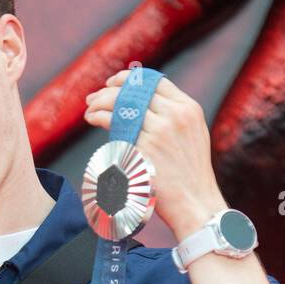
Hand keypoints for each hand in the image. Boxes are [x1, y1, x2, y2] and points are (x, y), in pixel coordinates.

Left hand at [83, 71, 226, 239]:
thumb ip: (173, 116)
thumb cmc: (190, 175)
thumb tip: (143, 103)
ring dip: (99, 103)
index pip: (153, 81)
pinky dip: (100, 118)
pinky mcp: (143, 149)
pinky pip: (115, 125)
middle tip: (93, 96)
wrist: (195, 203)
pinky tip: (93, 120)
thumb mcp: (191, 135)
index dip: (129, 79)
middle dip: (108, 90)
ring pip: (121, 105)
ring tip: (89, 110)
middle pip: (134, 90)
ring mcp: (158, 132)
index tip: (113, 83)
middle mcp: (174, 115)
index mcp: (188, 108)